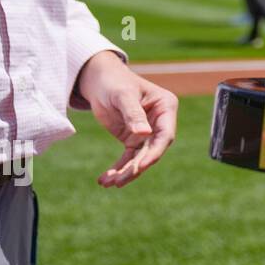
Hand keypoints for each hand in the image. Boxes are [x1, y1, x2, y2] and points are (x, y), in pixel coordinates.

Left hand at [76, 51, 178, 187]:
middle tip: (119, 180)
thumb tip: (145, 134)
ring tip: (108, 183)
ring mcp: (146, 132)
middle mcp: (159, 122)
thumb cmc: (114, 82)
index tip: (140, 166)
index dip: (154, 153)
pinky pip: (127, 158)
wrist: (99, 80)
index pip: (165, 135)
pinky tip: (104, 179)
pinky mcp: (132, 138)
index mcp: (166, 107)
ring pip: (140, 158)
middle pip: (152, 151)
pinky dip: (117, 169)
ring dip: (125, 172)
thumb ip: (134, 114)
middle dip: (136, 167)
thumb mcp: (123, 96)